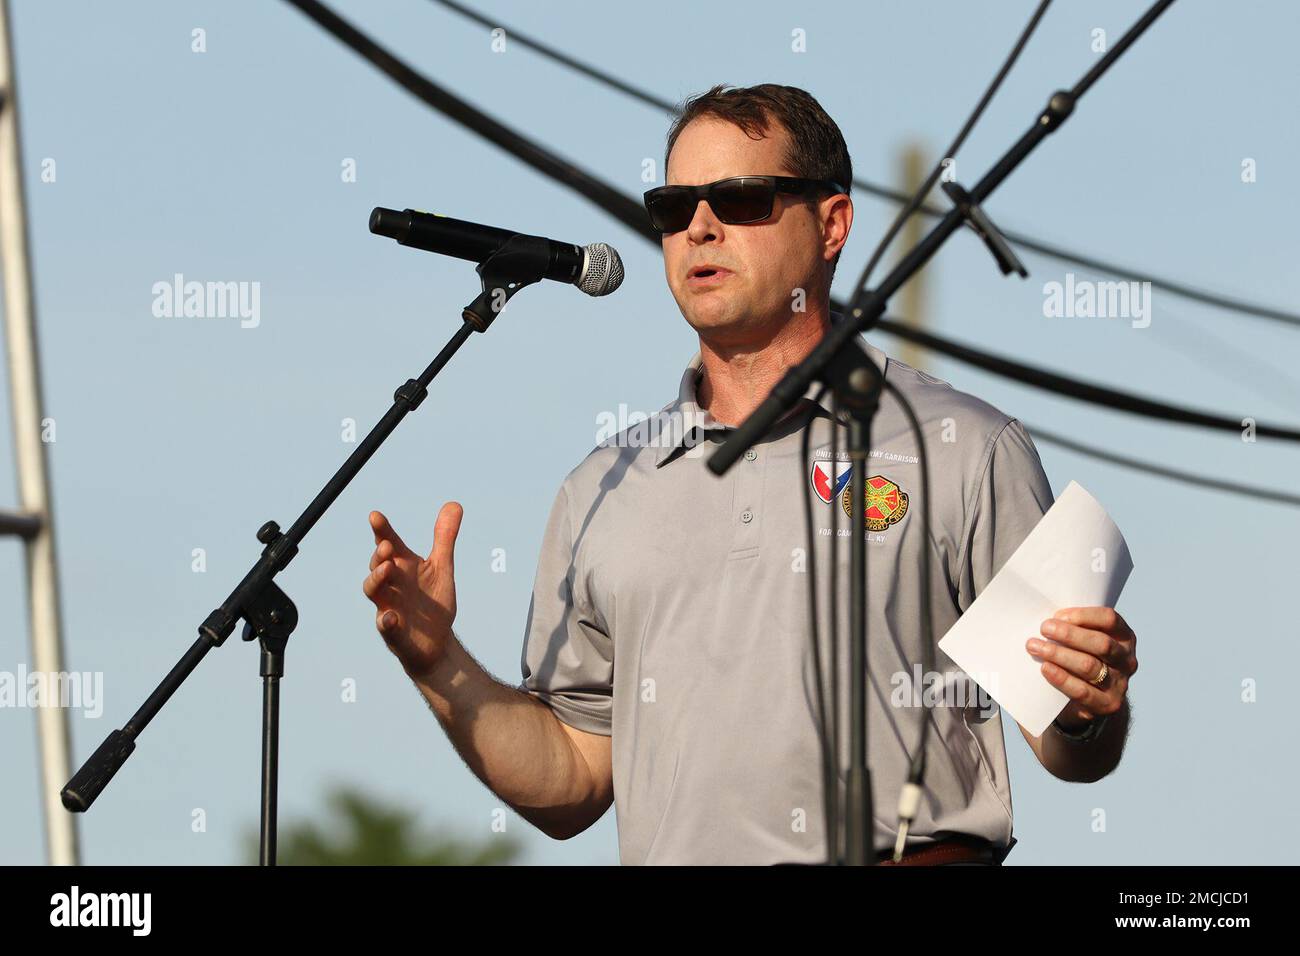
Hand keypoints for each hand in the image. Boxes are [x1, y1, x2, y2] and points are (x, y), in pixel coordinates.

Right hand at [362, 503, 461, 679]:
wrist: (435, 641)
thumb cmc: (432, 601)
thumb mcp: (441, 567)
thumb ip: (445, 537)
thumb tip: (454, 504)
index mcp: (402, 566)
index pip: (389, 544)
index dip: (382, 530)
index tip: (375, 515)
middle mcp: (391, 584)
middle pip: (378, 565)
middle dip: (380, 555)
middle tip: (387, 545)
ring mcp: (389, 606)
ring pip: (374, 591)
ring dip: (377, 579)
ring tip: (388, 568)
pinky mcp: (393, 631)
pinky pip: (385, 626)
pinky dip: (386, 621)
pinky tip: (392, 616)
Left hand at [1026, 606, 1136, 729]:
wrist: (1092, 699)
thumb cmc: (1083, 659)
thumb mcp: (1086, 641)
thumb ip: (1075, 629)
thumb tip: (1047, 619)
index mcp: (1124, 637)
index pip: (1110, 619)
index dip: (1084, 615)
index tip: (1058, 615)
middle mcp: (1126, 660)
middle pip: (1101, 643)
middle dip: (1069, 634)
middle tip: (1044, 628)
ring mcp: (1120, 684)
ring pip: (1089, 666)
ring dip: (1059, 654)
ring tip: (1035, 646)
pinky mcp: (1108, 704)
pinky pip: (1083, 691)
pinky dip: (1062, 678)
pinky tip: (1045, 668)